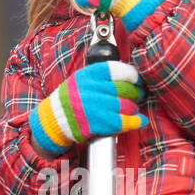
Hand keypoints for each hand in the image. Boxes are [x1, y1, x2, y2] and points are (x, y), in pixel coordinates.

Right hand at [29, 60, 146, 156]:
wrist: (53, 120)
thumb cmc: (71, 99)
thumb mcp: (81, 79)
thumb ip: (102, 76)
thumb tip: (130, 75)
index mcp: (89, 75)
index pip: (119, 70)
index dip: (133, 76)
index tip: (137, 81)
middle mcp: (92, 89)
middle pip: (126, 89)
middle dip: (136, 93)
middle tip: (138, 95)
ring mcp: (96, 107)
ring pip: (128, 106)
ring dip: (133, 109)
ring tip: (132, 109)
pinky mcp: (99, 124)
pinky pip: (125, 122)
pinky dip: (136, 122)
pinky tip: (140, 121)